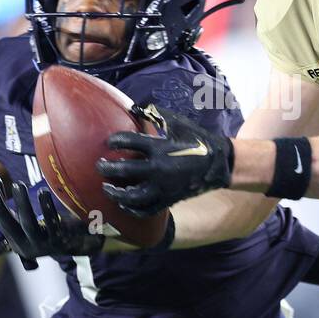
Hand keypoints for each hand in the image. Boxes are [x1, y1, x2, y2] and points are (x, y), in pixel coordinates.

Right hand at [0, 176, 103, 269]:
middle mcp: (28, 247)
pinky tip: (42, 192)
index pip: (2, 221)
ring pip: (29, 224)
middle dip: (6, 204)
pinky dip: (46, 207)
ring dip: (23, 203)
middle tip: (9, 183)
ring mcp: (44, 245)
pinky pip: (51, 223)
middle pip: (13, 224)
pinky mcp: (59, 240)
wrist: (76, 245)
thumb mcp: (27, 232)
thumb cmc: (48, 234)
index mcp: (18, 243)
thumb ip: (13, 222)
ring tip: (19, 184)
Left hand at [97, 104, 232, 216]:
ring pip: (133, 196)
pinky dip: (133, 210)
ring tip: (106, 189)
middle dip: (108, 168)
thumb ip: (157, 115)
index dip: (115, 140)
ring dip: (116, 193)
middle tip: (100, 166)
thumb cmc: (197, 139)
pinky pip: (148, 209)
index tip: (110, 142)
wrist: (218, 163)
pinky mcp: (169, 199)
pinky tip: (123, 205)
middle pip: (125, 170)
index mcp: (161, 147)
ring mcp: (164, 187)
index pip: (129, 141)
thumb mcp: (179, 123)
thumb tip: (135, 107)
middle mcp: (160, 168)